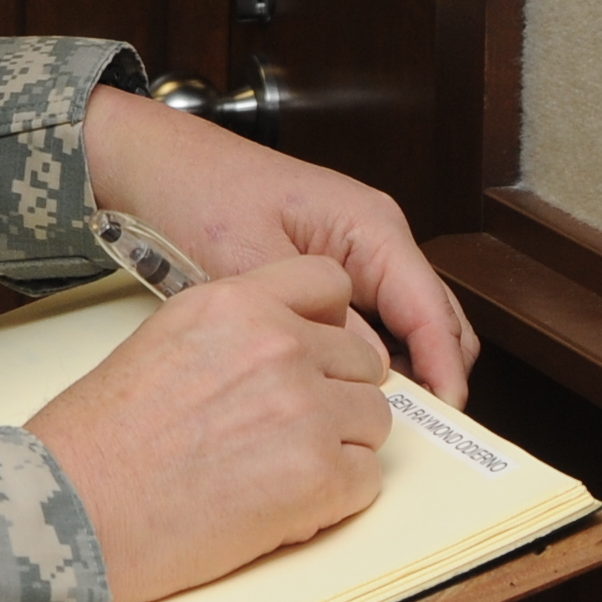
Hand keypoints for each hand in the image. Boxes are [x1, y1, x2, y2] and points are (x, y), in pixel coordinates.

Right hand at [24, 256, 394, 601]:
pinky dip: (334, 499)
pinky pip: (367, 480)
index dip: (327, 326)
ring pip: (373, 421)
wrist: (75, 506)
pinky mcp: (318, 476)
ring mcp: (304, 409)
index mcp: (236, 302)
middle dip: (334, 397)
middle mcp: (279, 344)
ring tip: (278, 473)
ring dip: (340, 449)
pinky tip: (281, 505)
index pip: (330, 283)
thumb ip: (236, 333)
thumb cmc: (100, 440)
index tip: (312, 357)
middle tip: (283, 434)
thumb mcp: (164, 340)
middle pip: (361, 362)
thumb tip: (289, 353)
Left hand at [79, 85, 477, 402]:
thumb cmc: (198, 193)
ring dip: (402, 373)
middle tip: (415, 437)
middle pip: (433, 321)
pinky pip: (370, 324)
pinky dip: (369, 361)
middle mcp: (374, 239)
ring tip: (377, 424)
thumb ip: (312, 317)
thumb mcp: (249, 260)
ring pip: (406, 327)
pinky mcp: (331, 275)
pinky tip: (343, 394)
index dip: (445, 370)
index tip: (447, 421)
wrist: (154, 164)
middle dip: (434, 377)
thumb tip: (368, 370)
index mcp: (369, 226)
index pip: (432, 309)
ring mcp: (356, 257)